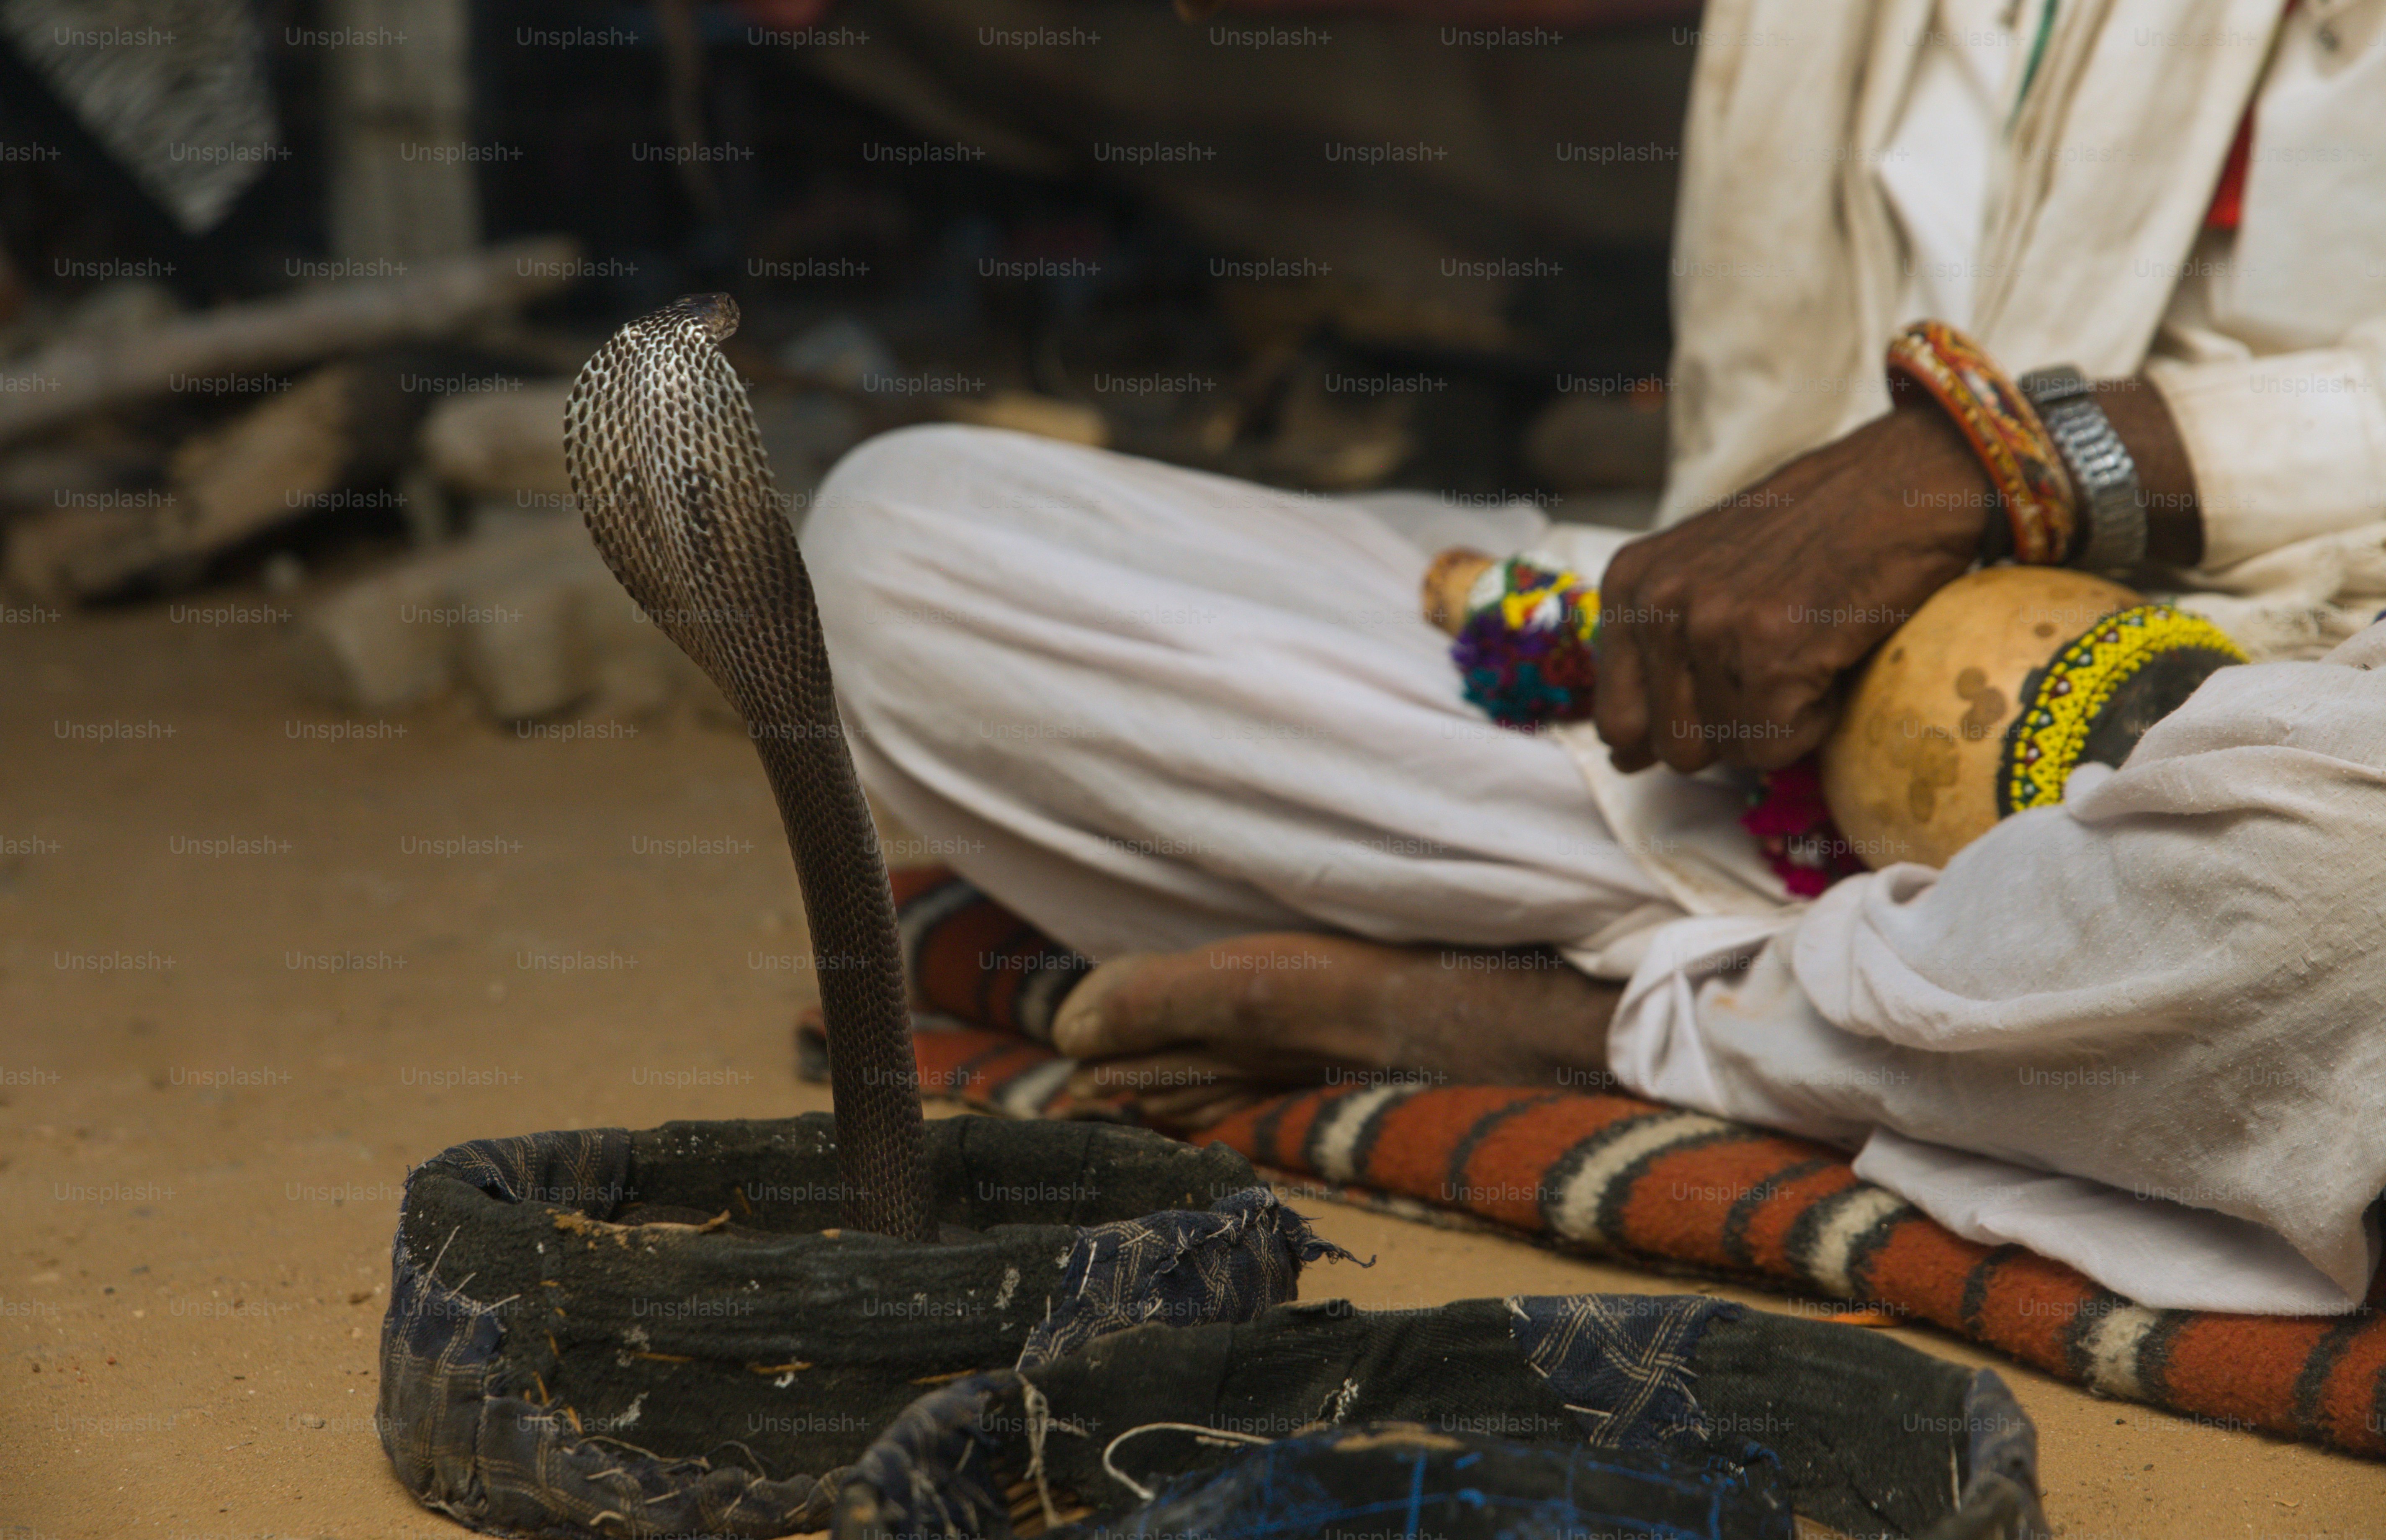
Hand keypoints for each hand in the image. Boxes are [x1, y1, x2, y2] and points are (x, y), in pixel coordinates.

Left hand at [1594, 402, 1999, 772]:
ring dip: (1776, 725)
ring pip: (1726, 752)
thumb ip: (1659, 660)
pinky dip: (1816, 722)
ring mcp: (1709, 626)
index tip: (1725, 694)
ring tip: (1805, 653)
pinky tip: (1830, 658)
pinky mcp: (1767, 651)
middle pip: (1670, 749)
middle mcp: (1656, 604)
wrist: (1899, 483)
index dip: (1675, 729)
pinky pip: (1774, 746)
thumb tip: (1624, 761)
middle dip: (1730, 730)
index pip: (1615, 721)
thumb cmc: (1811, 536)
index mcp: (1629, 586)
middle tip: (1778, 667)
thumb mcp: (1707, 580)